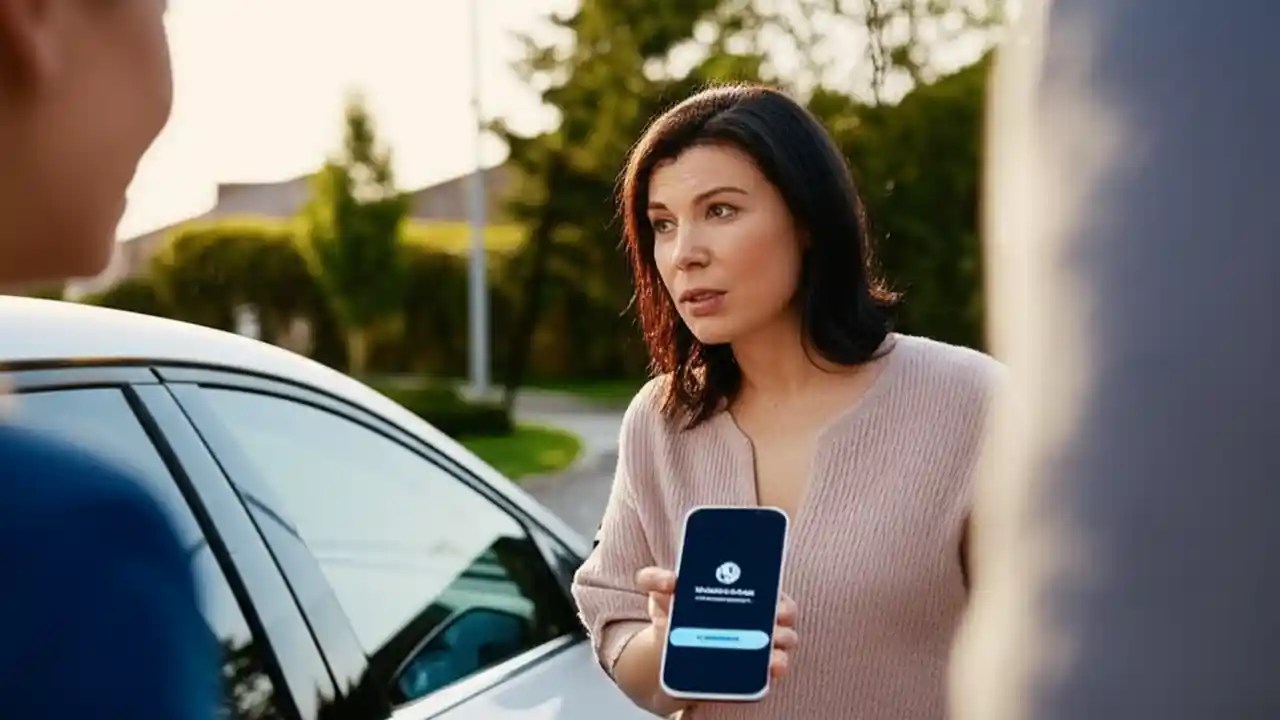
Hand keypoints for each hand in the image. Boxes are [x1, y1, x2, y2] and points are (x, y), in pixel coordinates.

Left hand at [635, 567, 799, 678]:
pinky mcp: (746, 673)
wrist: (661, 654)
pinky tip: (768, 669)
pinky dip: (773, 670)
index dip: (777, 588)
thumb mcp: (658, 591)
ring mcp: (753, 647)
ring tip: (770, 647)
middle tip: (776, 616)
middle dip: (784, 614)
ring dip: (781, 644)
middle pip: (783, 614)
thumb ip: (654, 578)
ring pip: (782, 644)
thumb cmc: (670, 613)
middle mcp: (753, 618)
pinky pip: (768, 672)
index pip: (770, 587)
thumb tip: (670, 581)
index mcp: (739, 592)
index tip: (775, 594)